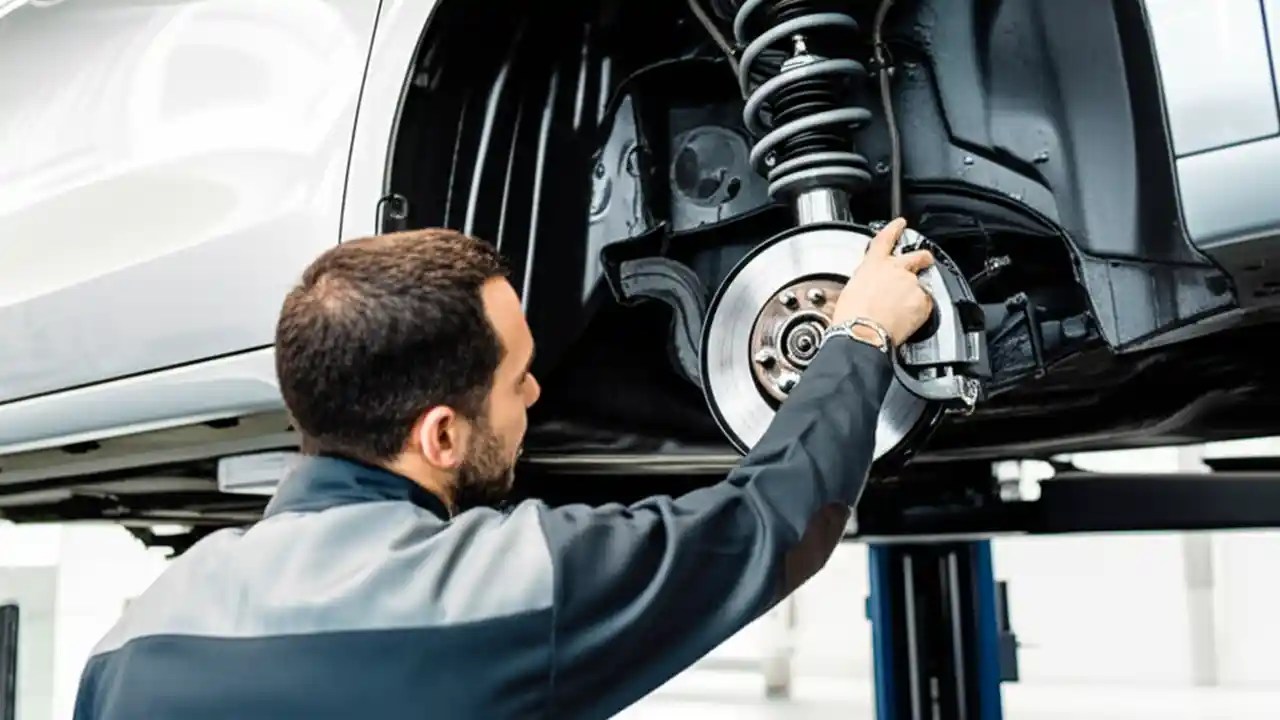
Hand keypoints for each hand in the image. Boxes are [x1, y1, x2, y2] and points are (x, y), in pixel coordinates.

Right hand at [830, 217, 934, 346]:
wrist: (863, 333)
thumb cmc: (851, 316)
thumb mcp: (852, 290)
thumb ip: (866, 281)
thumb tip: (871, 285)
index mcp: (875, 265)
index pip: (886, 238)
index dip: (895, 228)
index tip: (900, 223)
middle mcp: (896, 270)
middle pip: (917, 256)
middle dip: (923, 258)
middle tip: (925, 261)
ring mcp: (912, 284)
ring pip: (922, 285)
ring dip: (916, 295)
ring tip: (905, 312)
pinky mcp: (923, 301)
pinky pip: (927, 304)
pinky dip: (920, 311)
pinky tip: (908, 320)